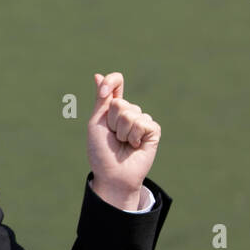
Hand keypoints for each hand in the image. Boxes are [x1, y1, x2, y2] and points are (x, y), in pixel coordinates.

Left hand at [86, 72, 160, 205]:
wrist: (113, 174)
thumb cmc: (101, 151)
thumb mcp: (97, 123)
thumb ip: (101, 100)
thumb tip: (98, 75)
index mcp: (113, 108)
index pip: (117, 82)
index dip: (112, 82)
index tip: (103, 93)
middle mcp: (129, 112)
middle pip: (120, 103)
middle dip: (112, 122)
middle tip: (113, 137)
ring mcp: (142, 120)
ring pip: (131, 114)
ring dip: (122, 132)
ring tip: (123, 143)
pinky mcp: (153, 130)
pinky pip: (143, 123)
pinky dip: (134, 136)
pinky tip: (135, 146)